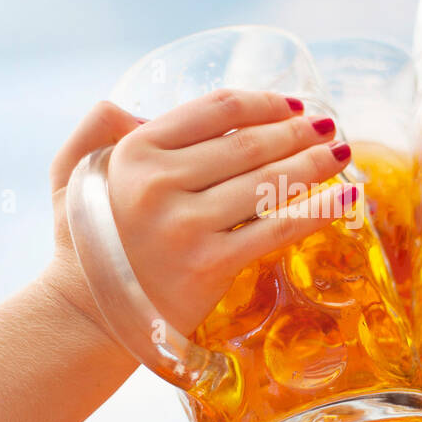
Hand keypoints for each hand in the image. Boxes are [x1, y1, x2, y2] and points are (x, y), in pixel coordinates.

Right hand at [45, 91, 356, 335]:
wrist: (87, 317)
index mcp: (135, 151)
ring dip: (315, 163)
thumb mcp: (73, 173)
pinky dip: (319, 210)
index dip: (264, 103)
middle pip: (250, 144)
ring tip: (342, 153)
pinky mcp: (210, 264)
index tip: (293, 105)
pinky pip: (277, 228)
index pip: (216, 109)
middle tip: (329, 126)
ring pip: (269, 182)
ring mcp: (186, 225)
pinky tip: (348, 196)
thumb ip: (97, 129)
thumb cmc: (87, 243)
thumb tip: (135, 106)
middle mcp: (159, 183)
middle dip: (298, 132)